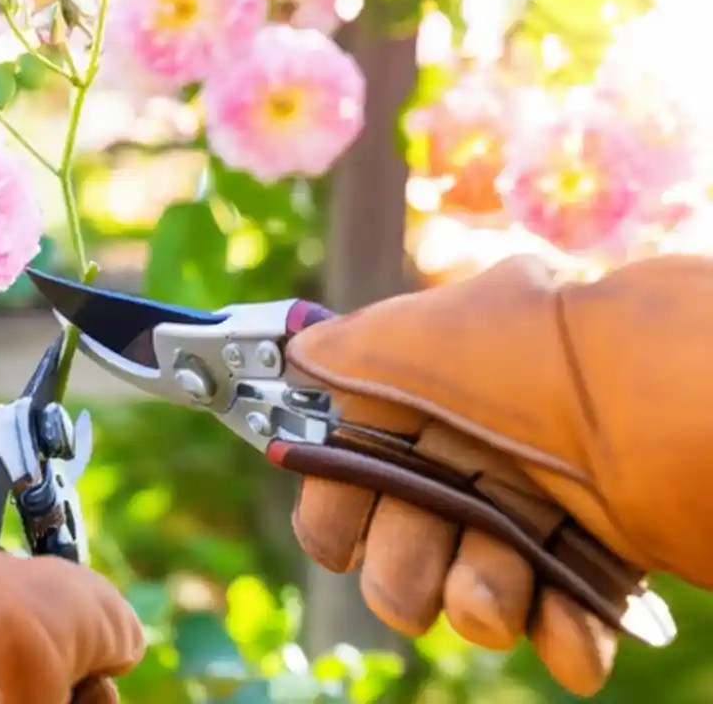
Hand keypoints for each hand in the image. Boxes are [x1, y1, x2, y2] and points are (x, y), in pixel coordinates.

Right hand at [281, 254, 712, 694]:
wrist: (695, 410)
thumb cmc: (566, 366)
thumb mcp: (447, 334)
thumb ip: (360, 348)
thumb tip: (306, 353)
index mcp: (432, 396)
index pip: (352, 468)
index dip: (339, 512)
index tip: (343, 538)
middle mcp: (479, 449)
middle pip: (404, 538)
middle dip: (408, 569)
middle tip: (429, 572)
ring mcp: (541, 503)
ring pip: (475, 584)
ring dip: (483, 602)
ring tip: (511, 596)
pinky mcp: (601, 553)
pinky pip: (560, 612)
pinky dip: (562, 638)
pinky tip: (573, 645)